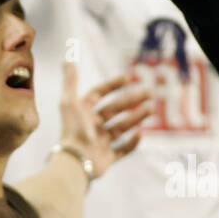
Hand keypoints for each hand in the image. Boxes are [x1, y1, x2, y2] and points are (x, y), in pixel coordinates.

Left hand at [57, 62, 150, 179]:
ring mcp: (99, 143)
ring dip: (136, 118)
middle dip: (132, 100)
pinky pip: (122, 150)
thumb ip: (70, 80)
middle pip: (114, 110)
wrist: (75, 159)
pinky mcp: (106, 159)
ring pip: (121, 128)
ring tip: (150, 110)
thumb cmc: (72, 129)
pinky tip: (141, 134)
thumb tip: (68, 58)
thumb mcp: (69, 101)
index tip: (127, 78)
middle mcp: (90, 126)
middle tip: (149, 93)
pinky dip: (132, 143)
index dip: (112, 85)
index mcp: (82, 112)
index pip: (98, 94)